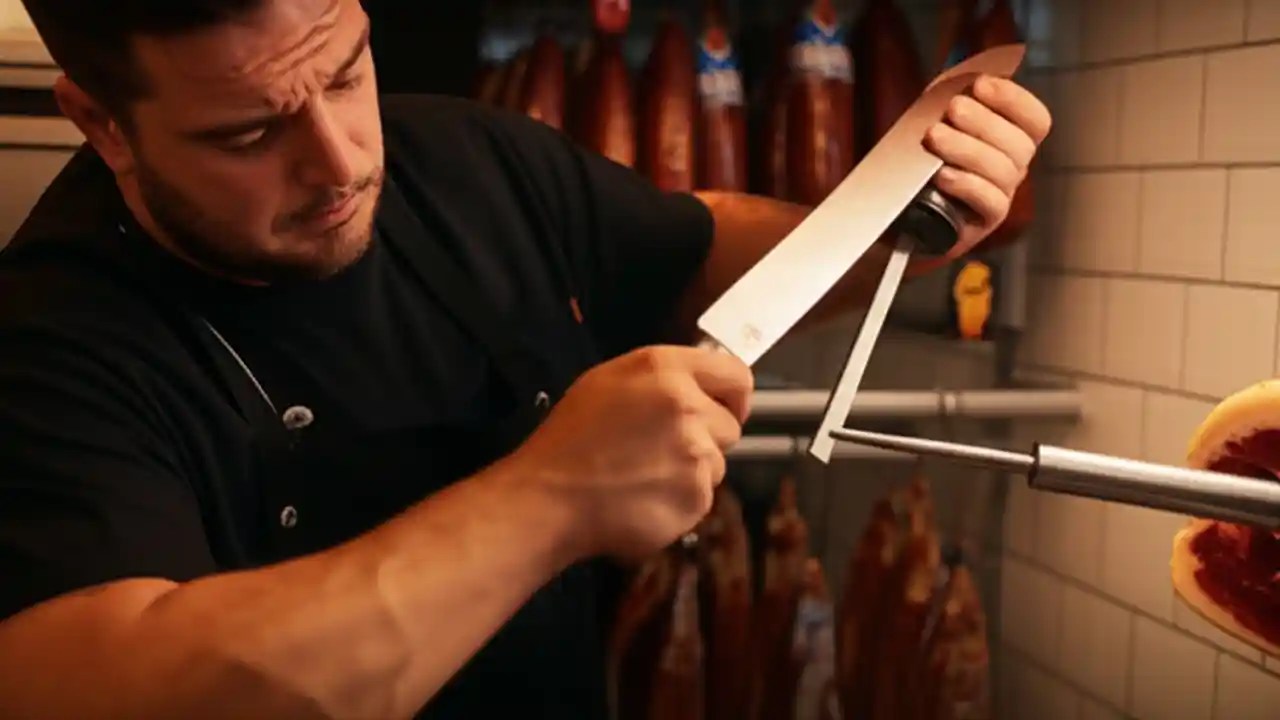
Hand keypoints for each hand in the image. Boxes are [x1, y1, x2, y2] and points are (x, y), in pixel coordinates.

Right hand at [509, 345, 752, 561]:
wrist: (549, 497)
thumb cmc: (572, 437)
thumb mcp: (610, 380)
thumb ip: (664, 377)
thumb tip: (705, 387)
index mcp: (665, 369)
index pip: (737, 376)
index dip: (733, 396)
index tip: (724, 409)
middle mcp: (688, 407)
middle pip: (730, 426)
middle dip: (706, 437)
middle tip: (662, 448)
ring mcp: (696, 456)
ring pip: (715, 465)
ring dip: (690, 472)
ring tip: (644, 475)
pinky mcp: (695, 499)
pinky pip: (701, 498)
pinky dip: (678, 501)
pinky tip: (644, 498)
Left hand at [923, 74, 1052, 259]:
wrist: (893, 214)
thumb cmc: (919, 163)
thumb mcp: (933, 123)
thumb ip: (950, 98)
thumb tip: (962, 74)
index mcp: (1009, 141)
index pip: (1035, 119)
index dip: (1014, 99)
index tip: (982, 83)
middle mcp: (1012, 169)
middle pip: (1019, 144)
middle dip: (984, 120)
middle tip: (952, 108)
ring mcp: (1000, 197)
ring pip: (1003, 171)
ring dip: (968, 148)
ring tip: (934, 136)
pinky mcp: (984, 223)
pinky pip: (990, 202)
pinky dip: (966, 184)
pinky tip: (942, 174)